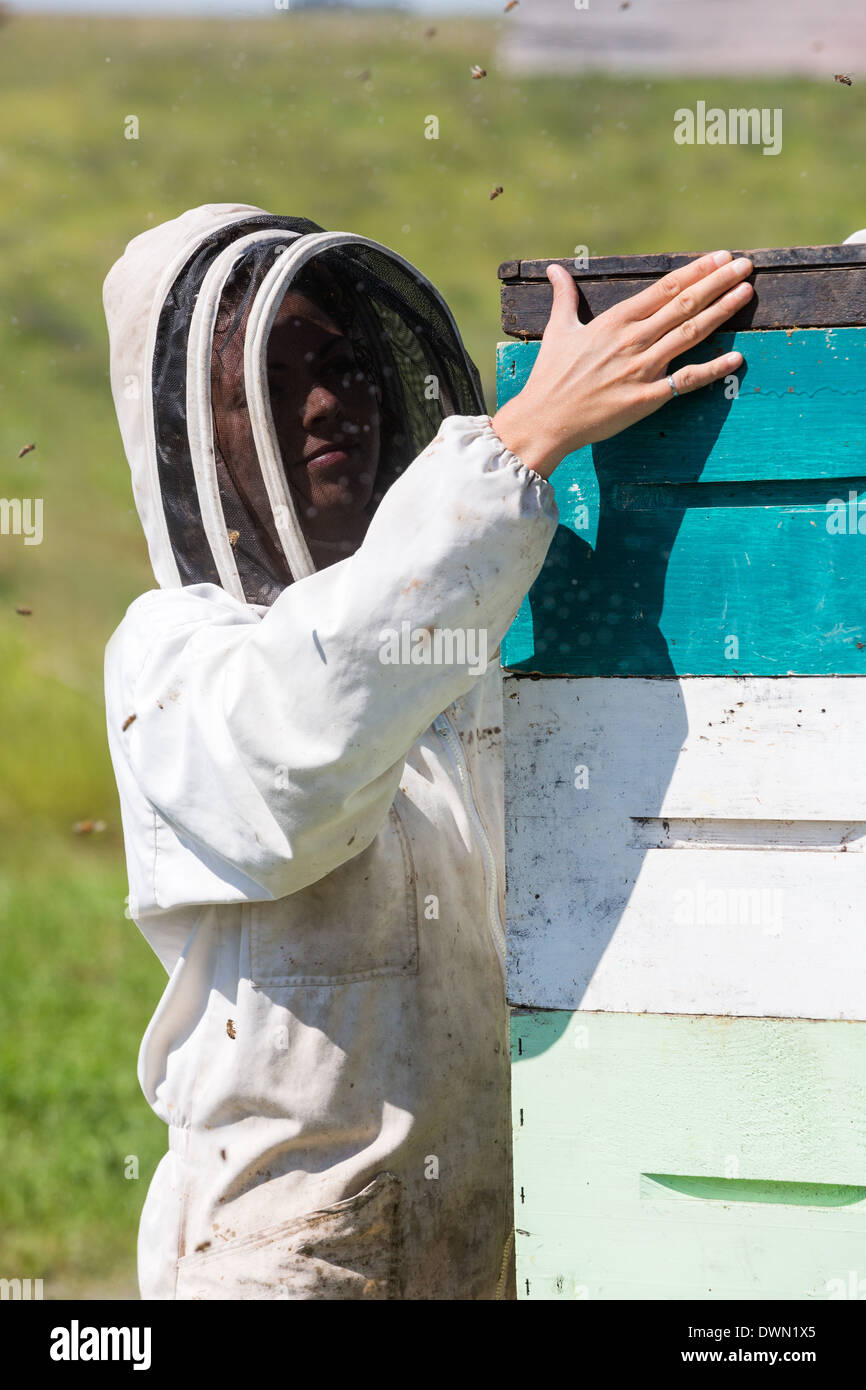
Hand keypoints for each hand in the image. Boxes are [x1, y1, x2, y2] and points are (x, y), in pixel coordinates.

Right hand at [491, 249, 753, 478]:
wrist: (544, 420)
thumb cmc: (550, 376)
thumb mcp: (558, 330)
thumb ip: (565, 297)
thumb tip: (555, 269)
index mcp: (614, 321)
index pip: (663, 288)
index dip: (695, 271)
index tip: (719, 257)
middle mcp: (632, 340)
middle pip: (683, 305)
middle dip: (717, 282)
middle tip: (745, 265)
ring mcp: (641, 370)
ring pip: (689, 334)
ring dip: (720, 311)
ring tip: (745, 293)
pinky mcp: (645, 399)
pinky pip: (685, 381)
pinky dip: (712, 369)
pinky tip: (736, 357)